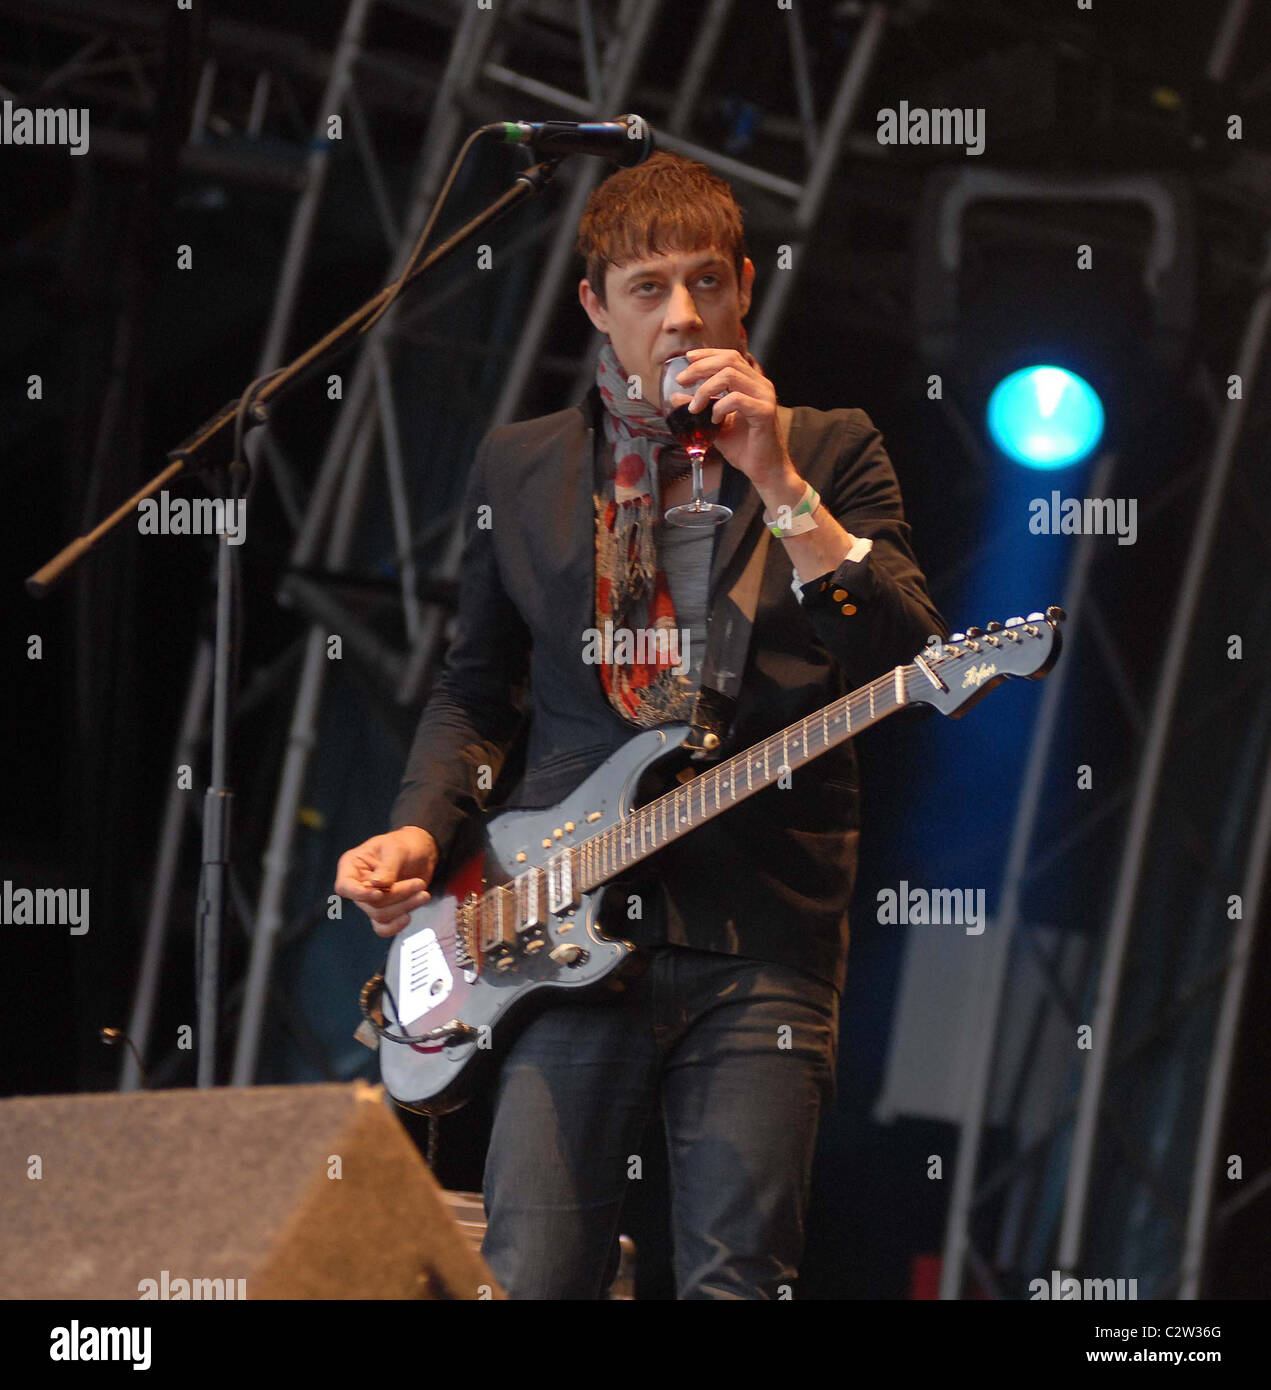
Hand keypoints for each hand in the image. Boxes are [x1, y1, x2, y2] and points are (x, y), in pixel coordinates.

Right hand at [334, 826, 438, 937]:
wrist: (421, 851)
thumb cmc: (404, 844)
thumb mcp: (396, 849)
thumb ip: (387, 867)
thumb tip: (376, 885)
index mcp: (352, 866)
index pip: (344, 886)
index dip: (360, 893)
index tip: (379, 892)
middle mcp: (357, 885)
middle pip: (369, 903)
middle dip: (397, 896)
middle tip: (419, 884)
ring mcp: (369, 900)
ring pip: (379, 916)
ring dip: (404, 907)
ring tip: (423, 893)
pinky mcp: (384, 909)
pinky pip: (383, 927)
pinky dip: (396, 925)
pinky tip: (409, 915)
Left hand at [674, 346, 790, 488]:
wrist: (764, 470)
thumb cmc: (744, 447)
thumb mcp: (714, 424)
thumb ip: (699, 408)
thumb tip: (675, 397)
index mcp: (752, 383)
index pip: (730, 356)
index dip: (707, 354)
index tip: (687, 359)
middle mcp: (761, 385)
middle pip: (728, 360)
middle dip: (700, 367)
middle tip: (682, 380)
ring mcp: (765, 397)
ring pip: (730, 375)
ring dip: (705, 389)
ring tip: (694, 407)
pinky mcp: (764, 412)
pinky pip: (736, 399)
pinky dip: (719, 407)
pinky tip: (713, 419)